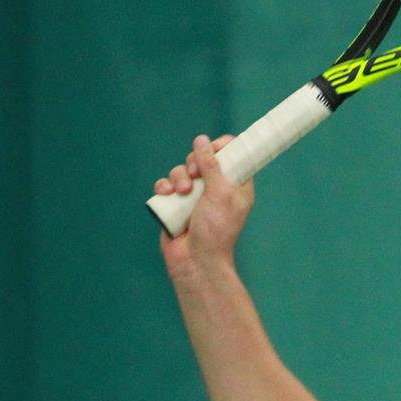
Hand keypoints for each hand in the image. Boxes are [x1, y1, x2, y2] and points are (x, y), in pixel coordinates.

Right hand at [156, 133, 253, 281]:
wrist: (196, 260)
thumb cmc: (216, 229)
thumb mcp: (220, 192)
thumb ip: (211, 164)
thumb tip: (202, 140)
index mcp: (235, 185)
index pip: (231, 155)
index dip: (222, 148)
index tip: (213, 149)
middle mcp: (215, 188)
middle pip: (202, 158)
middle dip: (195, 162)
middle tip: (196, 174)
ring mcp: (194, 196)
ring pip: (182, 170)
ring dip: (179, 177)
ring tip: (182, 193)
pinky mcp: (175, 204)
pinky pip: (166, 185)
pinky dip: (165, 187)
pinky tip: (167, 194)